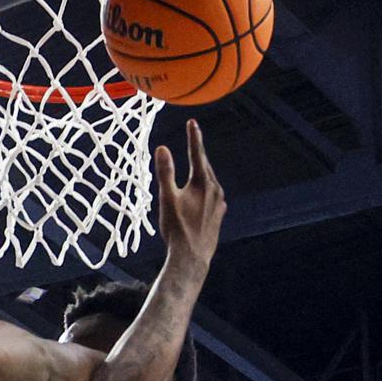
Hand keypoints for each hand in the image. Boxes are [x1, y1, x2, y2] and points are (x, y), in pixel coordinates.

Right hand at [154, 119, 224, 260]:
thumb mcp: (167, 198)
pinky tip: (202, 195)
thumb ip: (165, 172)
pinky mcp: (219, 216)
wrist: (192, 258)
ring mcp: (219, 204)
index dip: (193, 136)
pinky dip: (205, 190)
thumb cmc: (177, 229)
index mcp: (202, 183)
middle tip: (194, 139)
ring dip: (201, 173)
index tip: (192, 122)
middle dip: (197, 153)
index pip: (197, 153)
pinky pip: (212, 196)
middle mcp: (215, 190)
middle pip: (204, 166)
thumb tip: (162, 148)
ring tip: (196, 166)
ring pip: (209, 182)